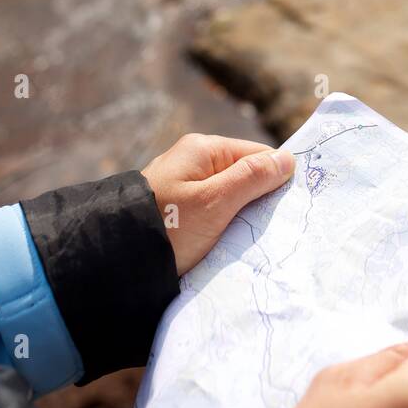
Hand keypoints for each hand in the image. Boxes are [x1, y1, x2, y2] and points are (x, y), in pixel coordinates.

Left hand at [142, 133, 293, 274]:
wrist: (117, 258)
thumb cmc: (169, 225)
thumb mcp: (215, 202)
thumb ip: (251, 178)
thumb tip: (287, 159)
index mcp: (203, 149)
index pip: (257, 154)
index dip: (276, 178)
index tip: (290, 207)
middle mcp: (193, 161)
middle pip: (243, 174)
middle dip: (259, 199)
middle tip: (273, 227)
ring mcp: (184, 184)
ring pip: (229, 195)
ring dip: (241, 215)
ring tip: (253, 237)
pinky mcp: (178, 208)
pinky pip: (212, 210)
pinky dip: (223, 224)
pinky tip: (229, 241)